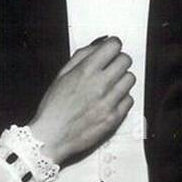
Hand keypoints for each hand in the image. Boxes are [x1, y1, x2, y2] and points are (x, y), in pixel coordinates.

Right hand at [28, 36, 133, 165]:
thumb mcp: (62, 75)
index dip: (113, 46)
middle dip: (118, 61)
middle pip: (126, 60)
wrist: (51, 137)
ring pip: (130, 78)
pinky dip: (122, 98)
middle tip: (111, 68)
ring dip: (121, 79)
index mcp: (85, 70)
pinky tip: (110, 101)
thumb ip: (82, 56)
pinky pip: (129, 99)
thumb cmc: (54, 107)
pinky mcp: (114, 117)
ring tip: (110, 86)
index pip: (114, 45)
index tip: (111, 51)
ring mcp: (109, 101)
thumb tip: (100, 44)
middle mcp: (100, 84)